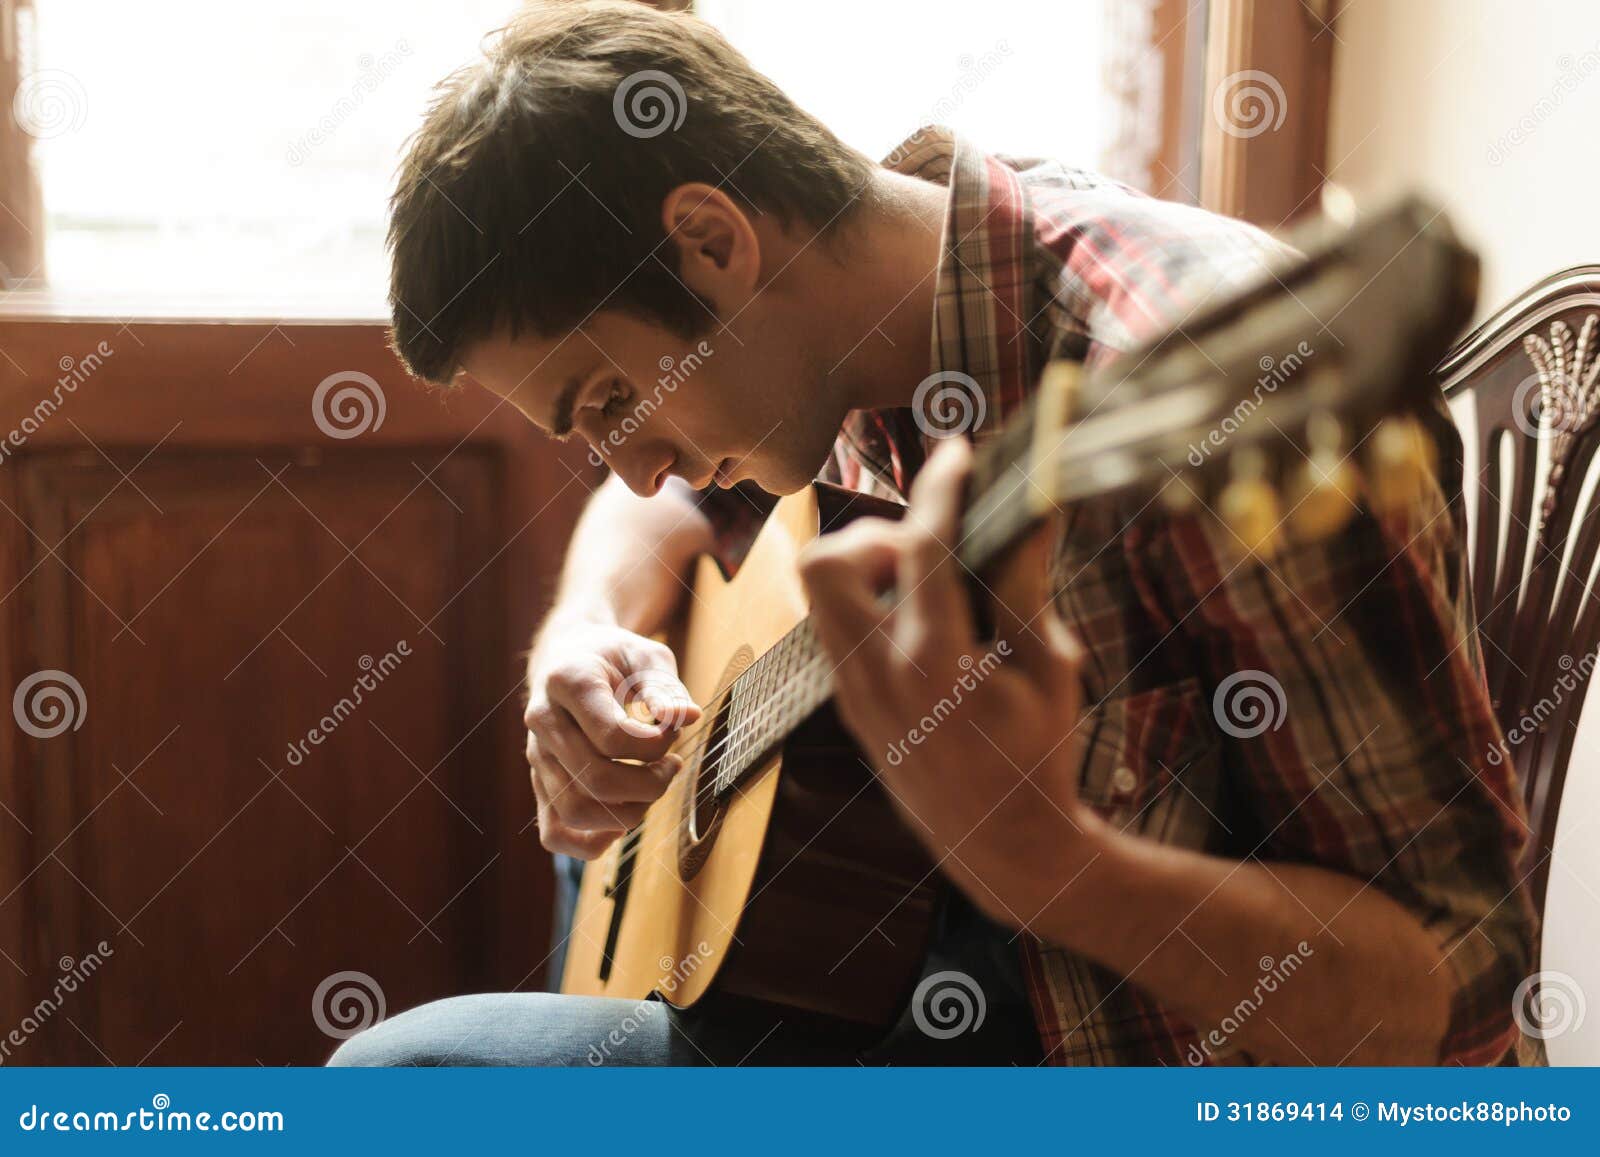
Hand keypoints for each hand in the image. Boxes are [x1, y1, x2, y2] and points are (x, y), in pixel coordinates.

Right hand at [524, 618, 700, 858]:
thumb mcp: (645, 656)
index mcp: (567, 681)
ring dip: (628, 813)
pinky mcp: (540, 783)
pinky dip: (591, 842)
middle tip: (671, 767)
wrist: (568, 657)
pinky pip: (554, 834)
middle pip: (594, 780)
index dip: (655, 745)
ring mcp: (537, 756)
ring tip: (651, 789)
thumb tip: (687, 717)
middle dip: (648, 785)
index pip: (610, 736)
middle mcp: (543, 721)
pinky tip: (621, 822)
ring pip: (575, 812)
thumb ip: (665, 687)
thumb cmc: (614, 657)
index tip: (672, 733)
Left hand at [798, 438, 1102, 924]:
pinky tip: (921, 619)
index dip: (939, 487)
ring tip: (924, 581)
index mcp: (935, 663)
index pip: (921, 549)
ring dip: (864, 565)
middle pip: (825, 563)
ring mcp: (852, 691)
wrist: (997, 842)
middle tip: (926, 546)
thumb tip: (1029, 508)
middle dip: (872, 531)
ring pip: (818, 592)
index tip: (957, 452)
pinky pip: (834, 625)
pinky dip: (870, 601)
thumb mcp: (1050, 667)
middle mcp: (878, 674)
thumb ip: (1027, 586)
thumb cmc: (1038, 753)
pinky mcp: (847, 701)